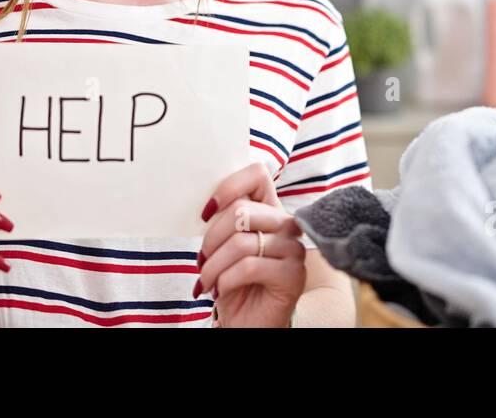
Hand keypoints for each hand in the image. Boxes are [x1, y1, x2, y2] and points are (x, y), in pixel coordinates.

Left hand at [195, 162, 306, 326]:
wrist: (249, 321)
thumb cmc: (234, 282)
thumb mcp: (224, 246)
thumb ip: (224, 221)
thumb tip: (206, 208)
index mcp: (269, 210)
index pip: (257, 175)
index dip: (228, 187)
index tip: (206, 212)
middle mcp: (286, 224)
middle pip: (242, 211)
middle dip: (211, 238)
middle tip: (202, 259)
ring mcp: (293, 249)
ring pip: (241, 242)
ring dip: (213, 265)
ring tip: (206, 280)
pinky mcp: (293, 275)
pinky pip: (249, 267)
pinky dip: (225, 280)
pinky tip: (220, 289)